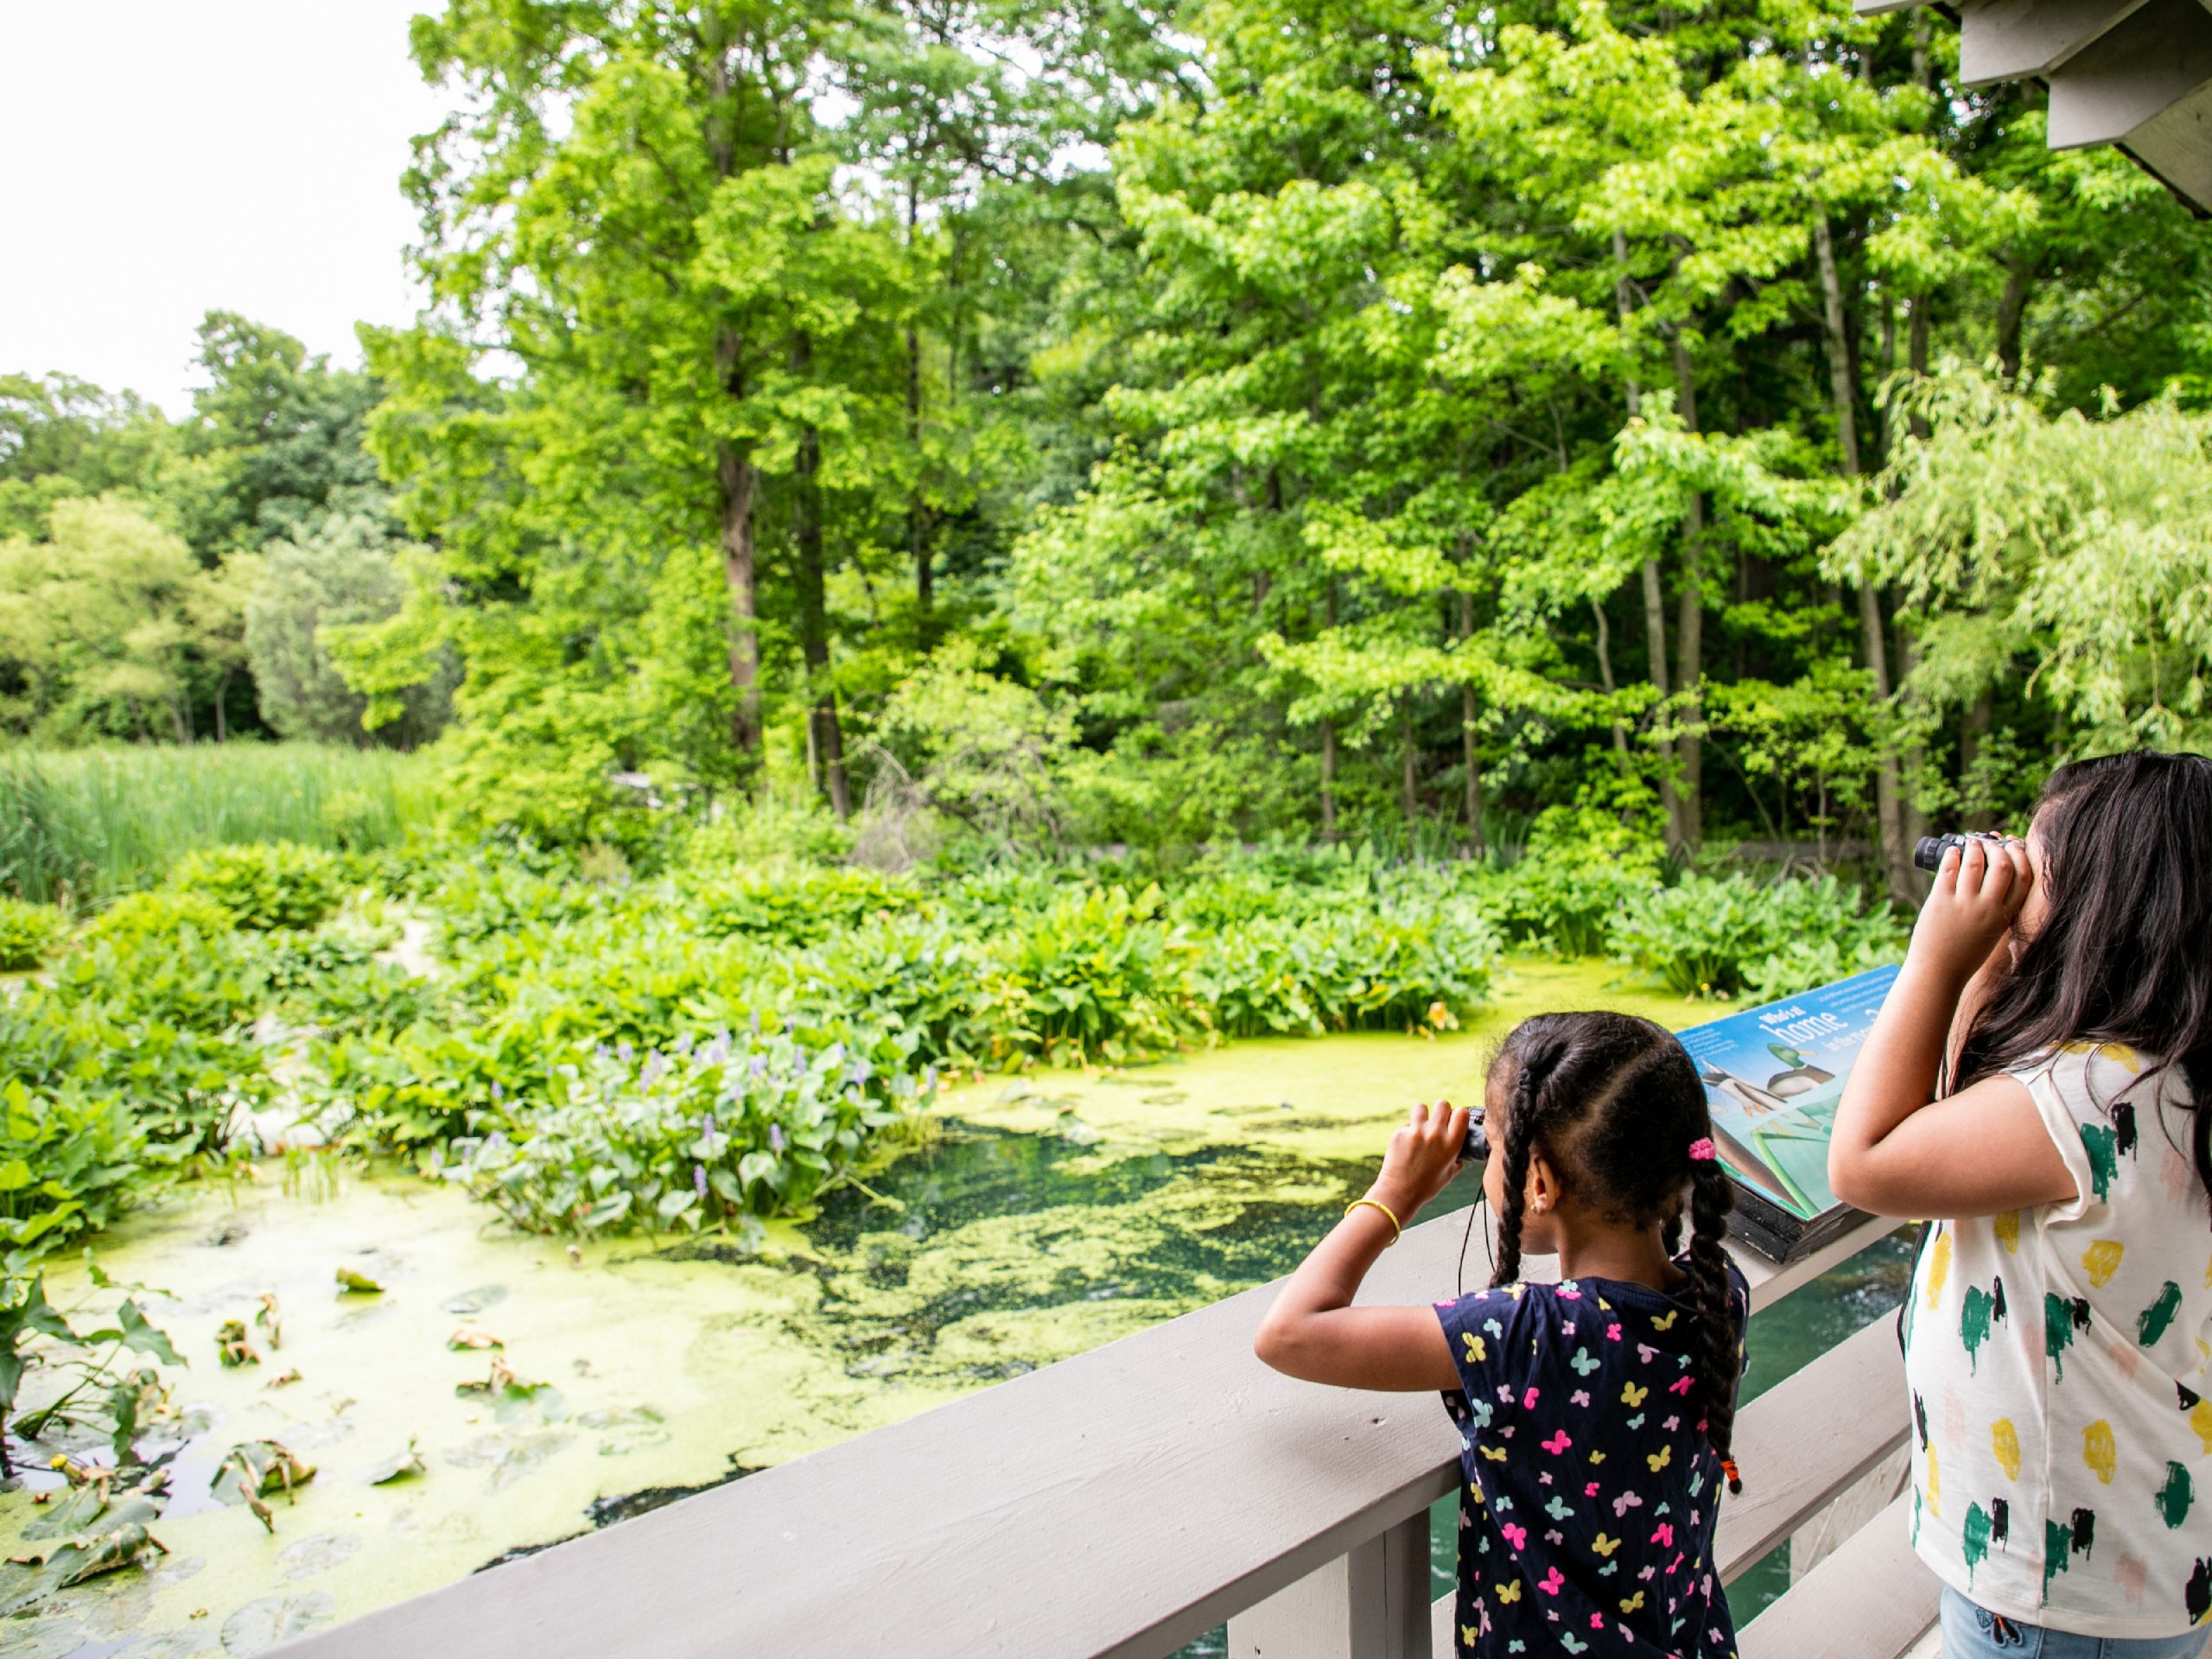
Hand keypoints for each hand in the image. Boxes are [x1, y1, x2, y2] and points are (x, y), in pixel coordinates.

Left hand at [1369, 1100, 1469, 1220]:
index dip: (1458, 1115)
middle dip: (1441, 1111)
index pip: (1461, 1113)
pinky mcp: (1399, 1133)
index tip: (1455, 1121)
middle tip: (1437, 1123)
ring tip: (1421, 1128)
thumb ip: (1457, 1158)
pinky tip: (1407, 1145)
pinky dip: (1408, 1131)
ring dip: (1422, 1116)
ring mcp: (1416, 1132)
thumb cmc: (1426, 1186)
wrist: (1399, 1193)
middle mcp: (1435, 1134)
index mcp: (1451, 1144)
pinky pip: (1407, 1124)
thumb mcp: (1449, 1174)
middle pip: (1442, 1104)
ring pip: (1422, 1107)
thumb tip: (1461, 1150)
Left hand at [1911, 835, 2031, 984]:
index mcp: (2004, 917)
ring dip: (1975, 848)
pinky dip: (1952, 856)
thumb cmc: (1965, 955)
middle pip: (2003, 866)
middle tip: (1992, 842)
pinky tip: (1953, 852)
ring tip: (1973, 843)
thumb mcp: (1993, 934)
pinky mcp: (1940, 901)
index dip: (2022, 857)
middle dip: (1999, 848)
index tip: (2015, 847)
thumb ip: (2000, 912)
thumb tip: (1999, 883)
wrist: (1938, 973)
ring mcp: (1963, 904)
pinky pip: (1948, 870)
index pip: (2024, 878)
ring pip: (1975, 863)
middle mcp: (1987, 908)